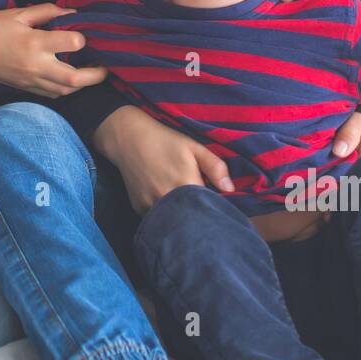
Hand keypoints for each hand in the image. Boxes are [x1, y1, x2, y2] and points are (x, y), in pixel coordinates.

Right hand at [0, 2, 106, 97]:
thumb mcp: (17, 13)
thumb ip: (46, 12)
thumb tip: (71, 14)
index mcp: (34, 43)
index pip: (72, 44)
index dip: (82, 38)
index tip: (83, 32)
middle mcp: (35, 66)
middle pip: (75, 78)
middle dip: (96, 75)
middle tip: (106, 67)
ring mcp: (30, 80)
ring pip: (65, 91)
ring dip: (82, 84)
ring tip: (92, 73)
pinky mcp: (25, 88)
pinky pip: (52, 94)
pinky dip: (65, 89)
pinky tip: (70, 79)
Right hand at [97, 106, 234, 214]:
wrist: (130, 139)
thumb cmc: (165, 141)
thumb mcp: (194, 147)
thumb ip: (215, 167)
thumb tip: (230, 189)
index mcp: (186, 185)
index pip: (207, 208)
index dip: (212, 207)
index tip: (213, 203)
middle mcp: (167, 199)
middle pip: (189, 218)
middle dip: (196, 214)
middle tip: (197, 204)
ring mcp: (151, 205)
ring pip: (172, 220)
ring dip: (179, 216)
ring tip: (181, 202)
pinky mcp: (139, 208)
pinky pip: (156, 218)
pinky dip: (163, 213)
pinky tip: (163, 200)